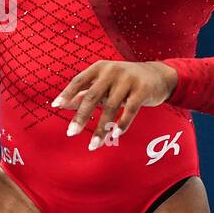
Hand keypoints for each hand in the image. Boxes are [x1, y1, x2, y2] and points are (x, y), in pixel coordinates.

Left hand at [52, 60, 177, 150]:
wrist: (157, 75)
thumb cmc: (125, 81)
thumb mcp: (104, 83)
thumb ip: (85, 92)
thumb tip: (63, 104)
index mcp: (100, 68)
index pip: (79, 80)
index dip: (67, 93)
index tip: (56, 106)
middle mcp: (112, 71)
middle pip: (92, 96)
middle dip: (81, 117)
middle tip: (71, 133)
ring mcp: (128, 80)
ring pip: (111, 107)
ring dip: (101, 128)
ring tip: (94, 144)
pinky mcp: (142, 90)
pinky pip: (130, 110)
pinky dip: (122, 123)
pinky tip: (115, 134)